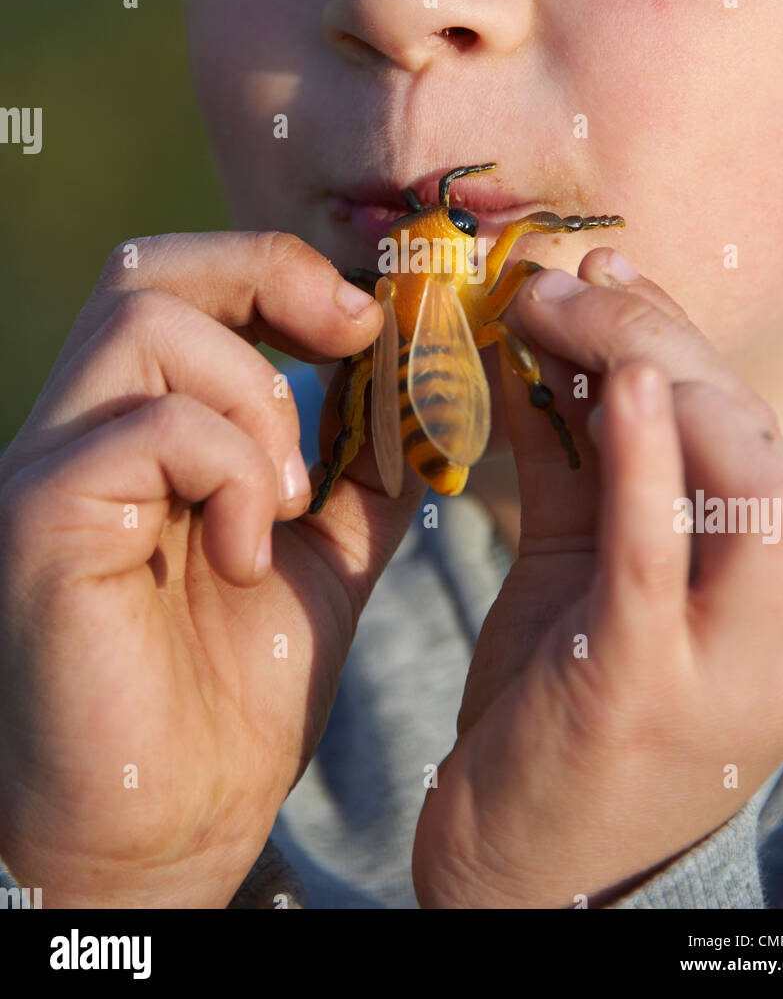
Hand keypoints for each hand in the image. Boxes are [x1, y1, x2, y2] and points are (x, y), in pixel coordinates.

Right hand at [0, 232, 422, 906]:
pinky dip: (231, 471)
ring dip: (257, 397)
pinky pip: (145, 427)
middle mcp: (82, 429)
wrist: (168, 825)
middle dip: (271, 278)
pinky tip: (250, 552)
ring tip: (291, 496)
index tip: (372, 322)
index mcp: (142, 423)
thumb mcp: (325, 552)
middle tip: (353, 337)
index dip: (285, 272)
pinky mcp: (43, 520)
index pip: (187, 279)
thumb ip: (364, 465)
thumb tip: (427, 382)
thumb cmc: (233, 692)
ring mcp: (52, 468)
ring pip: (144, 324)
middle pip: (151, 268)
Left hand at [412, 248, 782, 907]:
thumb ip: (582, 455)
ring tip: (576, 308)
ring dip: (662, 371)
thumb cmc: (560, 703)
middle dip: (665, 339)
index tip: (606, 278)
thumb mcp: (584, 565)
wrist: (521, 865)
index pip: (756, 434)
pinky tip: (613, 377)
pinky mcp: (647, 690)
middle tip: (568, 283)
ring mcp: (730, 666)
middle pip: (759, 440)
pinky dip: (643, 457)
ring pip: (750, 485)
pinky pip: (661, 554)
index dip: (683, 340)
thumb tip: (551, 330)